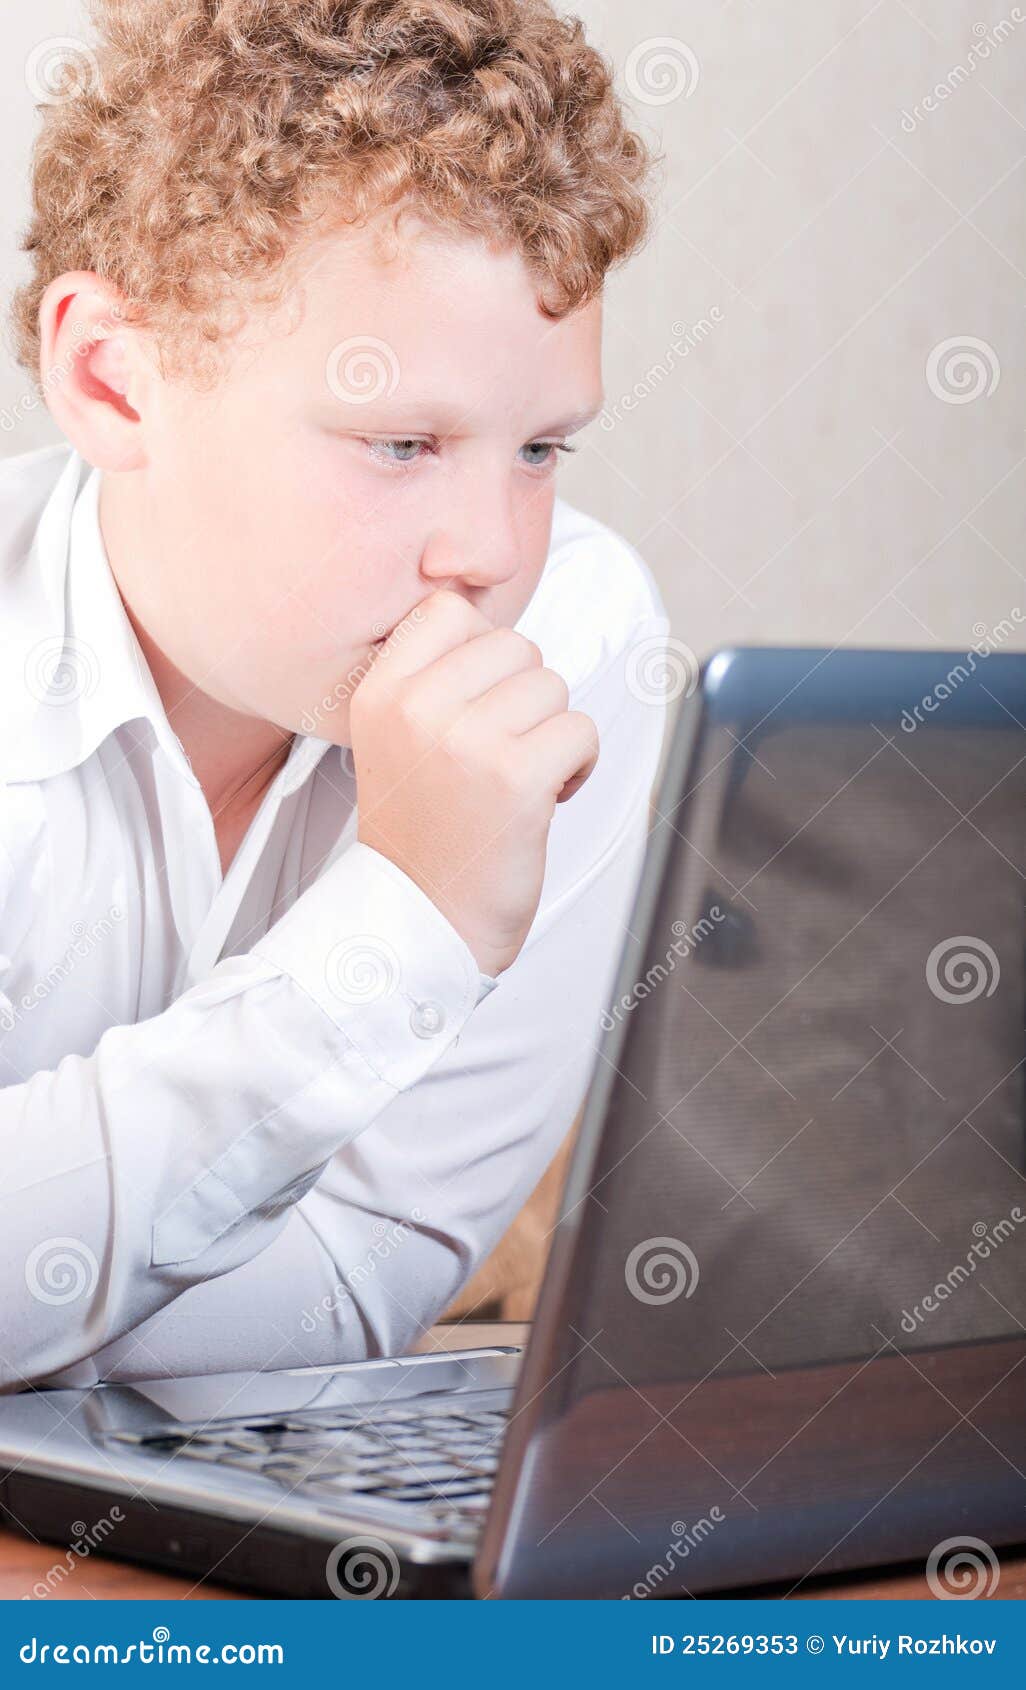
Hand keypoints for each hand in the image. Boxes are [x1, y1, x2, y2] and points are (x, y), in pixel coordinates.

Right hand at [349, 589, 598, 976]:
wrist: (424, 920)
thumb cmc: (421, 835)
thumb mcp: (392, 740)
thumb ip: (429, 679)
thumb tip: (489, 624)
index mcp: (380, 694)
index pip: (448, 610)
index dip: (482, 650)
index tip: (479, 697)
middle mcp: (417, 709)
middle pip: (515, 646)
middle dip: (524, 697)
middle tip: (500, 751)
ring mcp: (467, 741)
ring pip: (553, 686)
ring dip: (552, 732)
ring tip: (519, 777)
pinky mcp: (517, 778)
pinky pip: (580, 730)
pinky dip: (578, 765)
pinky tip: (546, 797)